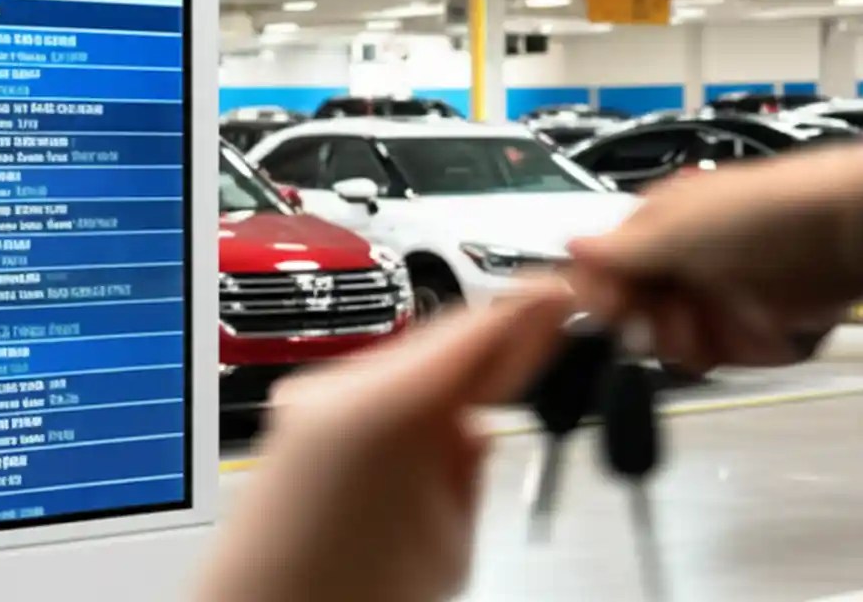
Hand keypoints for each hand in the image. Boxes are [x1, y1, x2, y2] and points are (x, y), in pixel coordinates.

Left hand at [196, 284, 572, 601]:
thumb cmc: (348, 595)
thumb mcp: (449, 543)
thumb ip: (469, 465)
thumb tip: (475, 430)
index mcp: (391, 407)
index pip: (479, 330)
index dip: (527, 308)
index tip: (562, 291)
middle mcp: (341, 385)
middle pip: (440, 339)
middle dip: (492, 343)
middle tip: (542, 333)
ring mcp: (312, 394)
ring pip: (405, 358)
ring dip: (449, 369)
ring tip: (491, 393)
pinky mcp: (300, 410)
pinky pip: (370, 381)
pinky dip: (408, 391)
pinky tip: (430, 419)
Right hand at [567, 144, 862, 373]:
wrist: (845, 237)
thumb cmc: (762, 214)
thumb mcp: (677, 228)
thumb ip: (618, 249)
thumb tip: (568, 246)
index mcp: (654, 229)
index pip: (600, 272)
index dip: (596, 294)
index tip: (604, 307)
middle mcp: (676, 266)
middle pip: (626, 315)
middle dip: (636, 321)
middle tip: (650, 318)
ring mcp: (708, 301)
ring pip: (661, 342)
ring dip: (675, 338)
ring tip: (698, 321)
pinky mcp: (741, 334)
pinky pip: (706, 359)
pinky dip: (712, 353)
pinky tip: (726, 335)